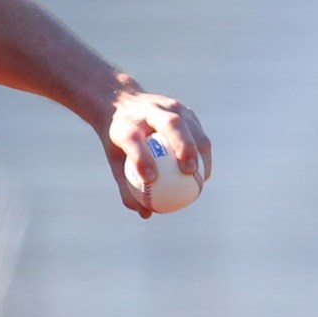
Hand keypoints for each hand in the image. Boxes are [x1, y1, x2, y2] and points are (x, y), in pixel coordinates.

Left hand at [101, 81, 210, 217]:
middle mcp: (149, 110)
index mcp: (126, 123)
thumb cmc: (119, 139)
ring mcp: (169, 106)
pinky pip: (197, 131)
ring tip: (201, 177)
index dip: (142, 158)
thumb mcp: (115, 161)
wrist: (122, 103)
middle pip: (171, 124)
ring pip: (189, 125)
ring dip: (199, 150)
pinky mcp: (184, 110)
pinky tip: (203, 172)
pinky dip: (202, 151)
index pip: (134, 139)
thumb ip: (126, 187)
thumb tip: (146, 213)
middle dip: (183, 147)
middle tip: (188, 172)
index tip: (150, 180)